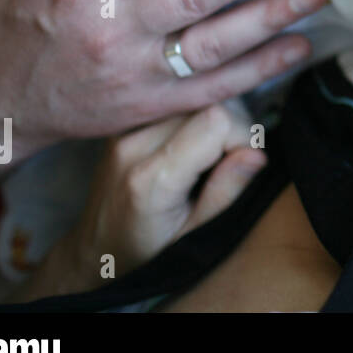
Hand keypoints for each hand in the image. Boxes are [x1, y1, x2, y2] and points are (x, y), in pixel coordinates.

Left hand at [16, 101, 265, 298]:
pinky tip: (191, 146)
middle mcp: (132, 145)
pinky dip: (194, 118)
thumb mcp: (194, 239)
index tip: (243, 165)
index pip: (217, 120)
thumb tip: (258, 153)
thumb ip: (225, 194)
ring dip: (214, 121)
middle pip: (206, 103)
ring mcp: (124, 131)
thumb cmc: (146, 254)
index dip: (244, 137)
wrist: (95, 252)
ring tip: (208, 157)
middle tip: (227, 163)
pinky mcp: (124, 124)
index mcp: (149, 179)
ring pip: (192, 97)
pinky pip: (175, 103)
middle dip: (233, 127)